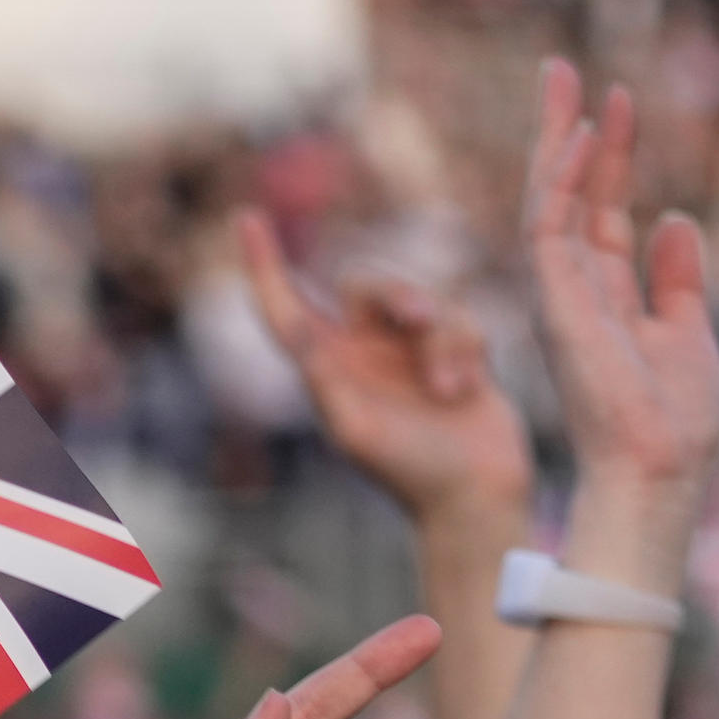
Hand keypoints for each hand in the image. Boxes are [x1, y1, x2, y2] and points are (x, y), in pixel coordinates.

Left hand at [235, 213, 530, 526]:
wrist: (473, 500)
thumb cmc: (409, 474)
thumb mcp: (355, 427)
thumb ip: (324, 375)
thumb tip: (293, 327)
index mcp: (327, 370)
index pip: (285, 308)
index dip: (264, 265)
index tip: (246, 219)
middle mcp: (362, 355)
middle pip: (365, 284)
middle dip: (396, 296)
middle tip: (418, 320)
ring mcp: (409, 353)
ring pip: (421, 300)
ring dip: (439, 337)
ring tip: (447, 387)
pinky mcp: (457, 354)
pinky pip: (460, 319)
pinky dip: (464, 348)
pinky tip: (467, 389)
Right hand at [520, 59, 718, 510]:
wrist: (658, 471)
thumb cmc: (675, 424)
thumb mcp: (690, 334)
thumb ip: (678, 279)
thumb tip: (677, 217)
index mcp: (607, 301)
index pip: (600, 213)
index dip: (611, 158)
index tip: (618, 103)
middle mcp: (574, 293)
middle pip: (564, 195)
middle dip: (565, 130)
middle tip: (561, 68)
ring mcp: (560, 298)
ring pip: (546, 200)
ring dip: (556, 136)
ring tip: (563, 76)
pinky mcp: (556, 304)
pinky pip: (548, 228)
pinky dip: (563, 178)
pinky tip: (584, 131)